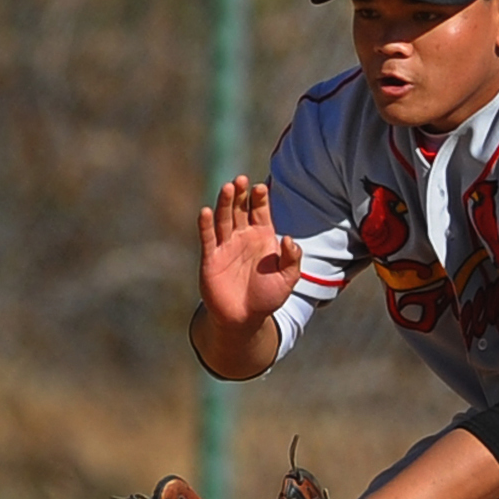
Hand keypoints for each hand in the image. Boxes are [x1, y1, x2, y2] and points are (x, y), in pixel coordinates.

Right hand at [197, 176, 302, 332]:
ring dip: (225, 203)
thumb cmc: (267, 297)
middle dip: (240, 194)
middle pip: (240, 209)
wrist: (244, 319)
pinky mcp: (211, 258)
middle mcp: (242, 237)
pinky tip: (205, 211)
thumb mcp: (288, 279)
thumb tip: (290, 238)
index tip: (260, 188)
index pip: (260, 210)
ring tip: (227, 188)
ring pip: (224, 219)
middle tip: (240, 179)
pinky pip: (208, 238)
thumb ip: (293, 259)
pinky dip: (206, 225)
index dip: (260, 198)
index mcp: (262, 237)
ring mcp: (225, 246)